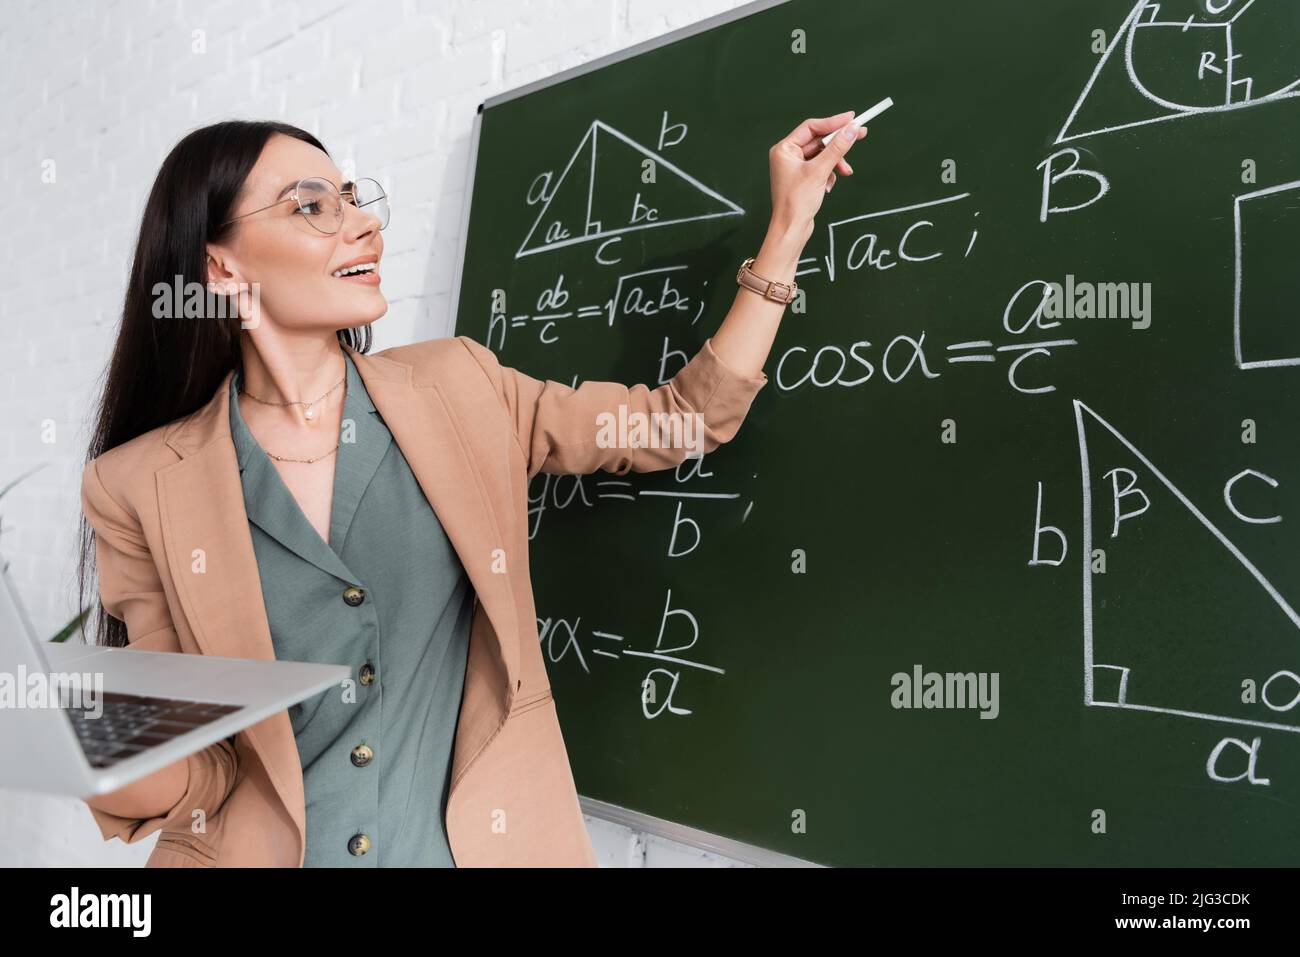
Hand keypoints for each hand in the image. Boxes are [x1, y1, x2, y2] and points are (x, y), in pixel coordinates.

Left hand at [766, 110, 866, 235]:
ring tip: (845, 172)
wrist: (791, 229)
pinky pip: (822, 168)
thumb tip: (852, 129)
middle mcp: (787, 156)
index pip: (811, 127)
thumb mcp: (820, 171)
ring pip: (823, 155)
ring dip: (836, 163)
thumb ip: (838, 148)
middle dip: (838, 145)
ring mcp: (795, 167)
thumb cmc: (796, 202)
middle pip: (819, 141)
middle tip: (860, 134)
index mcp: (784, 149)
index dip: (833, 122)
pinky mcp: (803, 179)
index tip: (852, 118)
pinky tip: (828, 187)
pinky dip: (829, 174)